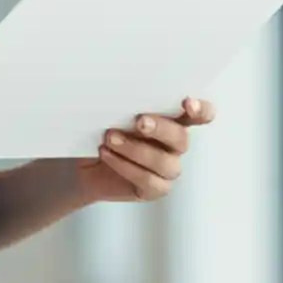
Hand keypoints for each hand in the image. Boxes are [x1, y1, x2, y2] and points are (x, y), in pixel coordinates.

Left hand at [76, 97, 216, 203]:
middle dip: (161, 128)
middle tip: (139, 122)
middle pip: (181, 137)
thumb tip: (125, 94)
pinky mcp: (155, 188)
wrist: (81, 163)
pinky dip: (125, 166)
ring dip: (136, 149)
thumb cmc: (102, 131)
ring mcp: (167, 168)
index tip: (187, 104)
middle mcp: (174, 144)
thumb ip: (128, 105)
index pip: (201, 114)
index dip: (200, 110)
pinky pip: (148, 180)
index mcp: (173, 120)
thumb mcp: (112, 113)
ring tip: (110, 138)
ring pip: (164, 162)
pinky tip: (107, 155)